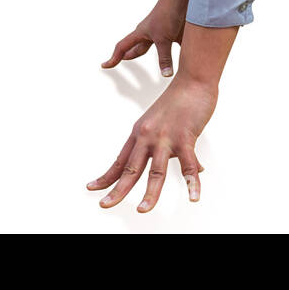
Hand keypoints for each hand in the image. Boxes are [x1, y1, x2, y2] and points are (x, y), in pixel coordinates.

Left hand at [87, 76, 217, 210]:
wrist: (193, 79)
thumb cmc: (183, 100)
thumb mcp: (171, 125)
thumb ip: (179, 149)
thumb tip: (196, 168)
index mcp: (140, 133)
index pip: (120, 160)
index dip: (106, 176)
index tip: (92, 188)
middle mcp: (148, 137)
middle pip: (130, 169)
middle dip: (117, 190)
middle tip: (104, 205)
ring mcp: (165, 138)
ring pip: (155, 172)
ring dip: (150, 194)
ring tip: (142, 210)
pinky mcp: (185, 137)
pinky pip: (188, 165)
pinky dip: (192, 183)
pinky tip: (194, 197)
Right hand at [103, 0, 187, 76]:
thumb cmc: (167, 14)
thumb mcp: (164, 39)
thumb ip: (165, 58)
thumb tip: (166, 75)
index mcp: (140, 34)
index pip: (122, 47)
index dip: (113, 58)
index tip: (105, 65)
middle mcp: (148, 33)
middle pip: (136, 47)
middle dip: (129, 54)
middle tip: (121, 60)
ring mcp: (160, 32)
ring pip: (151, 46)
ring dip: (147, 52)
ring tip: (142, 58)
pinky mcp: (173, 31)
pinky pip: (170, 44)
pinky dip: (172, 51)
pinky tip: (176, 55)